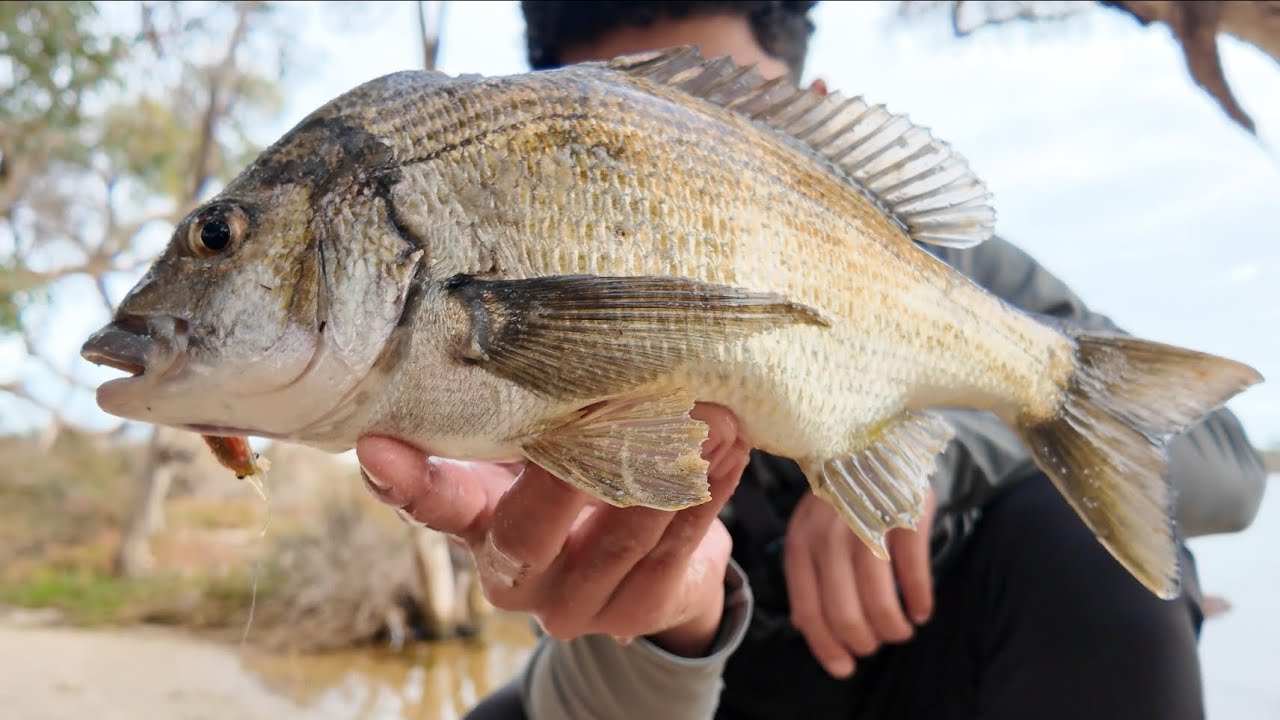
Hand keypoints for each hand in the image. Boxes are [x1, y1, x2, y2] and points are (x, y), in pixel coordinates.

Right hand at [355, 404, 749, 656]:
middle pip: (532, 526)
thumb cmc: (579, 479)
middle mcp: (513, 576)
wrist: (642, 560)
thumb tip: (514, 320)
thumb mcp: (541, 448)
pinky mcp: (637, 613)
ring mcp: (574, 605)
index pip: (433, 505)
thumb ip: (525, 413)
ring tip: (712, 413)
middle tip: (631, 398)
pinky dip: (709, 496)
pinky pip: (676, 553)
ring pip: (620, 537)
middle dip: (587, 460)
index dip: (406, 480)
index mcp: (477, 526)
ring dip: (673, 472)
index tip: (376, 444)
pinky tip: (730, 451)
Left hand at [784, 487, 936, 677]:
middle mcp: (827, 533)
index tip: (844, 667)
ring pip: (877, 597)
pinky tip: (922, 611)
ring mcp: (866, 521)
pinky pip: (912, 571)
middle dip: (863, 640)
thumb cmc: (846, 499)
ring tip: (901, 631)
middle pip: (843, 611)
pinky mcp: (904, 512)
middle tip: (877, 644)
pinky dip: (919, 598)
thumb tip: (817, 631)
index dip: (826, 646)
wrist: (879, 442)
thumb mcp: (815, 530)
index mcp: (800, 541)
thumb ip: (813, 574)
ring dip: (892, 626)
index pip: (808, 609)